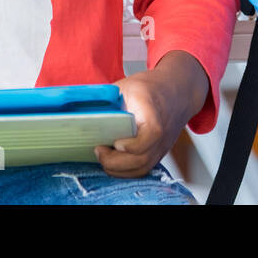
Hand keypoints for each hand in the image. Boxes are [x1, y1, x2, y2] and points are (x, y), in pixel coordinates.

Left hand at [94, 51, 206, 177]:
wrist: (176, 92)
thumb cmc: (149, 88)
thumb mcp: (126, 86)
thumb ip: (107, 100)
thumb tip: (80, 113)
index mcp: (153, 111)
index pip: (152, 134)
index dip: (134, 144)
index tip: (116, 143)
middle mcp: (162, 133)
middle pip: (143, 158)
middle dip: (116, 161)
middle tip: (98, 151)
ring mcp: (162, 146)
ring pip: (142, 168)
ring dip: (118, 169)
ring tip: (103, 156)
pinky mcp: (158, 154)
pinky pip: (143, 169)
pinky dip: (125, 171)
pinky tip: (112, 162)